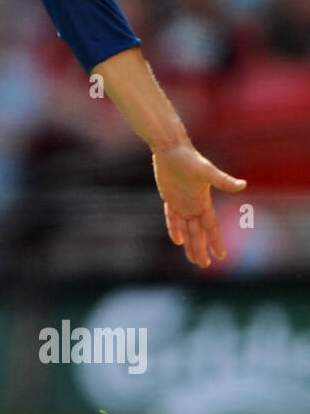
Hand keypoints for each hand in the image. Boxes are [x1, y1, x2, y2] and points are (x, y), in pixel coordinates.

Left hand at [151, 144, 246, 267]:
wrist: (172, 148)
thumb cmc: (189, 159)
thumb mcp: (206, 172)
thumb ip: (223, 180)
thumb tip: (243, 185)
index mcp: (204, 202)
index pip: (211, 227)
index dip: (216, 242)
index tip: (221, 256)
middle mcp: (194, 204)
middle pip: (199, 232)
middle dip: (201, 249)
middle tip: (204, 265)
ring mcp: (182, 202)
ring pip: (187, 228)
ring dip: (190, 243)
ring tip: (193, 259)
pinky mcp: (170, 198)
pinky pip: (173, 218)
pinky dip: (175, 229)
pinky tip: (177, 240)